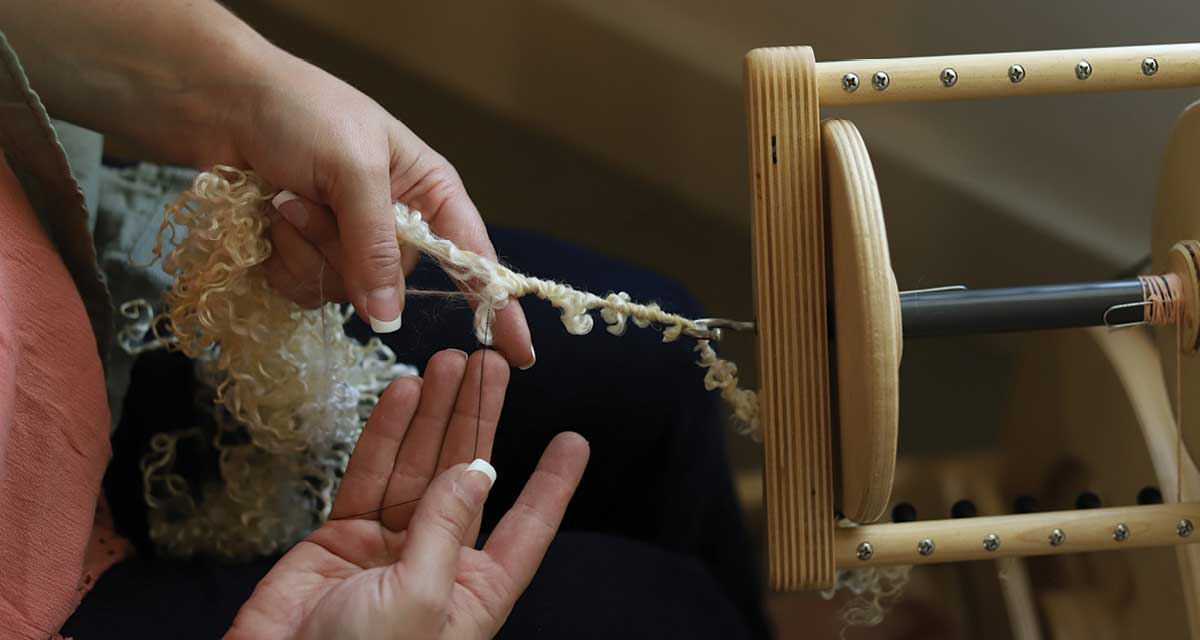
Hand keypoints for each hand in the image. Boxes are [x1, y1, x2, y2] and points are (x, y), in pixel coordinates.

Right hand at [227, 349, 589, 638]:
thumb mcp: (420, 598)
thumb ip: (445, 527)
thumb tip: (476, 472)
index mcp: (474, 593)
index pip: (525, 530)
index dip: (550, 486)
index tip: (574, 442)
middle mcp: (437, 565)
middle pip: (468, 479)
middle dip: (479, 423)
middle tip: (493, 366)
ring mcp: (387, 549)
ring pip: (417, 468)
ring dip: (434, 415)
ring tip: (450, 363)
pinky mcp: (341, 539)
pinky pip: (369, 476)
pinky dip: (385, 433)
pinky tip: (403, 393)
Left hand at [230, 54, 532, 366]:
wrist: (220, 100)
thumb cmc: (300, 112)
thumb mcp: (352, 168)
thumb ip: (375, 245)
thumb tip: (388, 317)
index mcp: (428, 191)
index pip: (474, 257)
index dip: (496, 305)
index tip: (518, 353)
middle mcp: (394, 223)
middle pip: (392, 282)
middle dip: (346, 250)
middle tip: (311, 198)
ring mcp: (348, 243)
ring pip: (343, 291)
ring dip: (304, 246)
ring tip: (283, 196)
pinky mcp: (305, 256)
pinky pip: (304, 290)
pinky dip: (279, 258)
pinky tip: (266, 218)